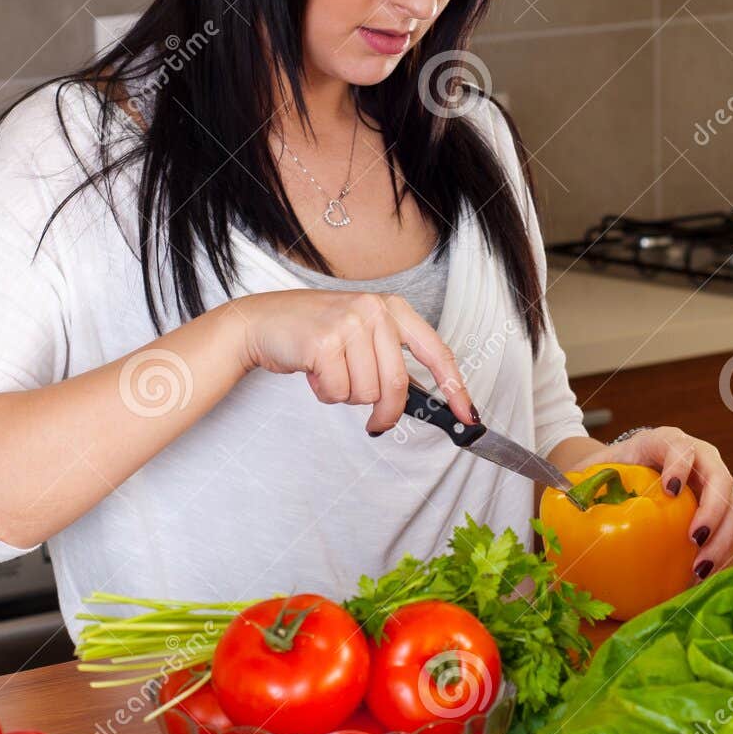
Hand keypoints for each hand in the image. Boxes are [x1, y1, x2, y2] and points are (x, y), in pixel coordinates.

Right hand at [236, 288, 476, 433]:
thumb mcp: (362, 336)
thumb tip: (425, 399)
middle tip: (376, 424)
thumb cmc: (314, 333)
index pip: (437, 352)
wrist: (264, 322)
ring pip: (366, 392)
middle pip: (397, 384)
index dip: (455, 388)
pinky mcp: (324, 342)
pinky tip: (315, 372)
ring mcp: (349, 323)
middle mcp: (374, 310)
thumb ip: (391, 360)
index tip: (468, 416)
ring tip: (330, 373)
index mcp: (392, 308)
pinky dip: (326, 393)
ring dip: (347, 396)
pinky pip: (338, 392)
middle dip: (386, 413)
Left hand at [560, 427, 732, 577]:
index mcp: (666, 441)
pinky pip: (729, 527)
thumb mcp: (597, 466)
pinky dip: (721, 550)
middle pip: (719, 477)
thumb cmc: (613, 467)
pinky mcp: (720, 507)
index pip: (680, 447)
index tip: (669, 489)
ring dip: (722, 537)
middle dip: (712, 509)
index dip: (679, 465)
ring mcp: (714, 481)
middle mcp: (699, 457)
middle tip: (694, 538)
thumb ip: (580, 478)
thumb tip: (558, 496)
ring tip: (700, 567)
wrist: (631, 468)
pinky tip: (702, 573)